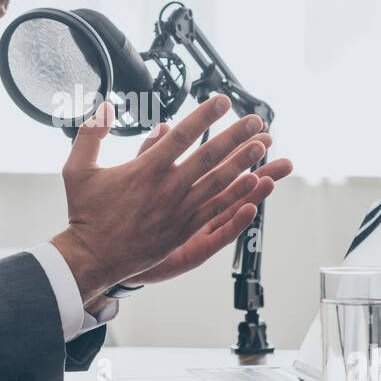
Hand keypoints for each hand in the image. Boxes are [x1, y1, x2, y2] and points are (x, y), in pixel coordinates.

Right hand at [50, 94, 282, 301]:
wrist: (92, 257)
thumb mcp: (78, 169)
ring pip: (218, 183)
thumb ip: (90, 134)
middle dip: (235, 136)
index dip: (204, 116)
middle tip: (255, 120)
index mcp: (145, 171)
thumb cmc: (85, 213)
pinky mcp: (183, 231)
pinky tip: (254, 185)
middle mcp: (166, 190)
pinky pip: (216, 210)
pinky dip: (237, 197)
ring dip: (242, 163)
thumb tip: (105, 107)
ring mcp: (178, 212)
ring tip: (262, 146)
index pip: (181, 136)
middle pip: (208, 157)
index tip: (222, 101)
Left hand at [124, 122, 292, 285]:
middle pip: (231, 181)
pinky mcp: (195, 249)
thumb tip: (162, 126)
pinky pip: (219, 236)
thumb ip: (149, 153)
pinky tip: (250, 210)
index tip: (257, 127)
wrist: (109, 254)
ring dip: (253, 193)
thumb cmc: (123, 216)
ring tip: (271, 177)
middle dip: (253, 162)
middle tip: (272, 144)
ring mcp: (198, 227)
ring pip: (231, 208)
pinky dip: (236, 223)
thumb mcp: (134, 179)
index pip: (216, 159)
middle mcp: (196, 205)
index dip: (236, 143)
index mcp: (184, 186)